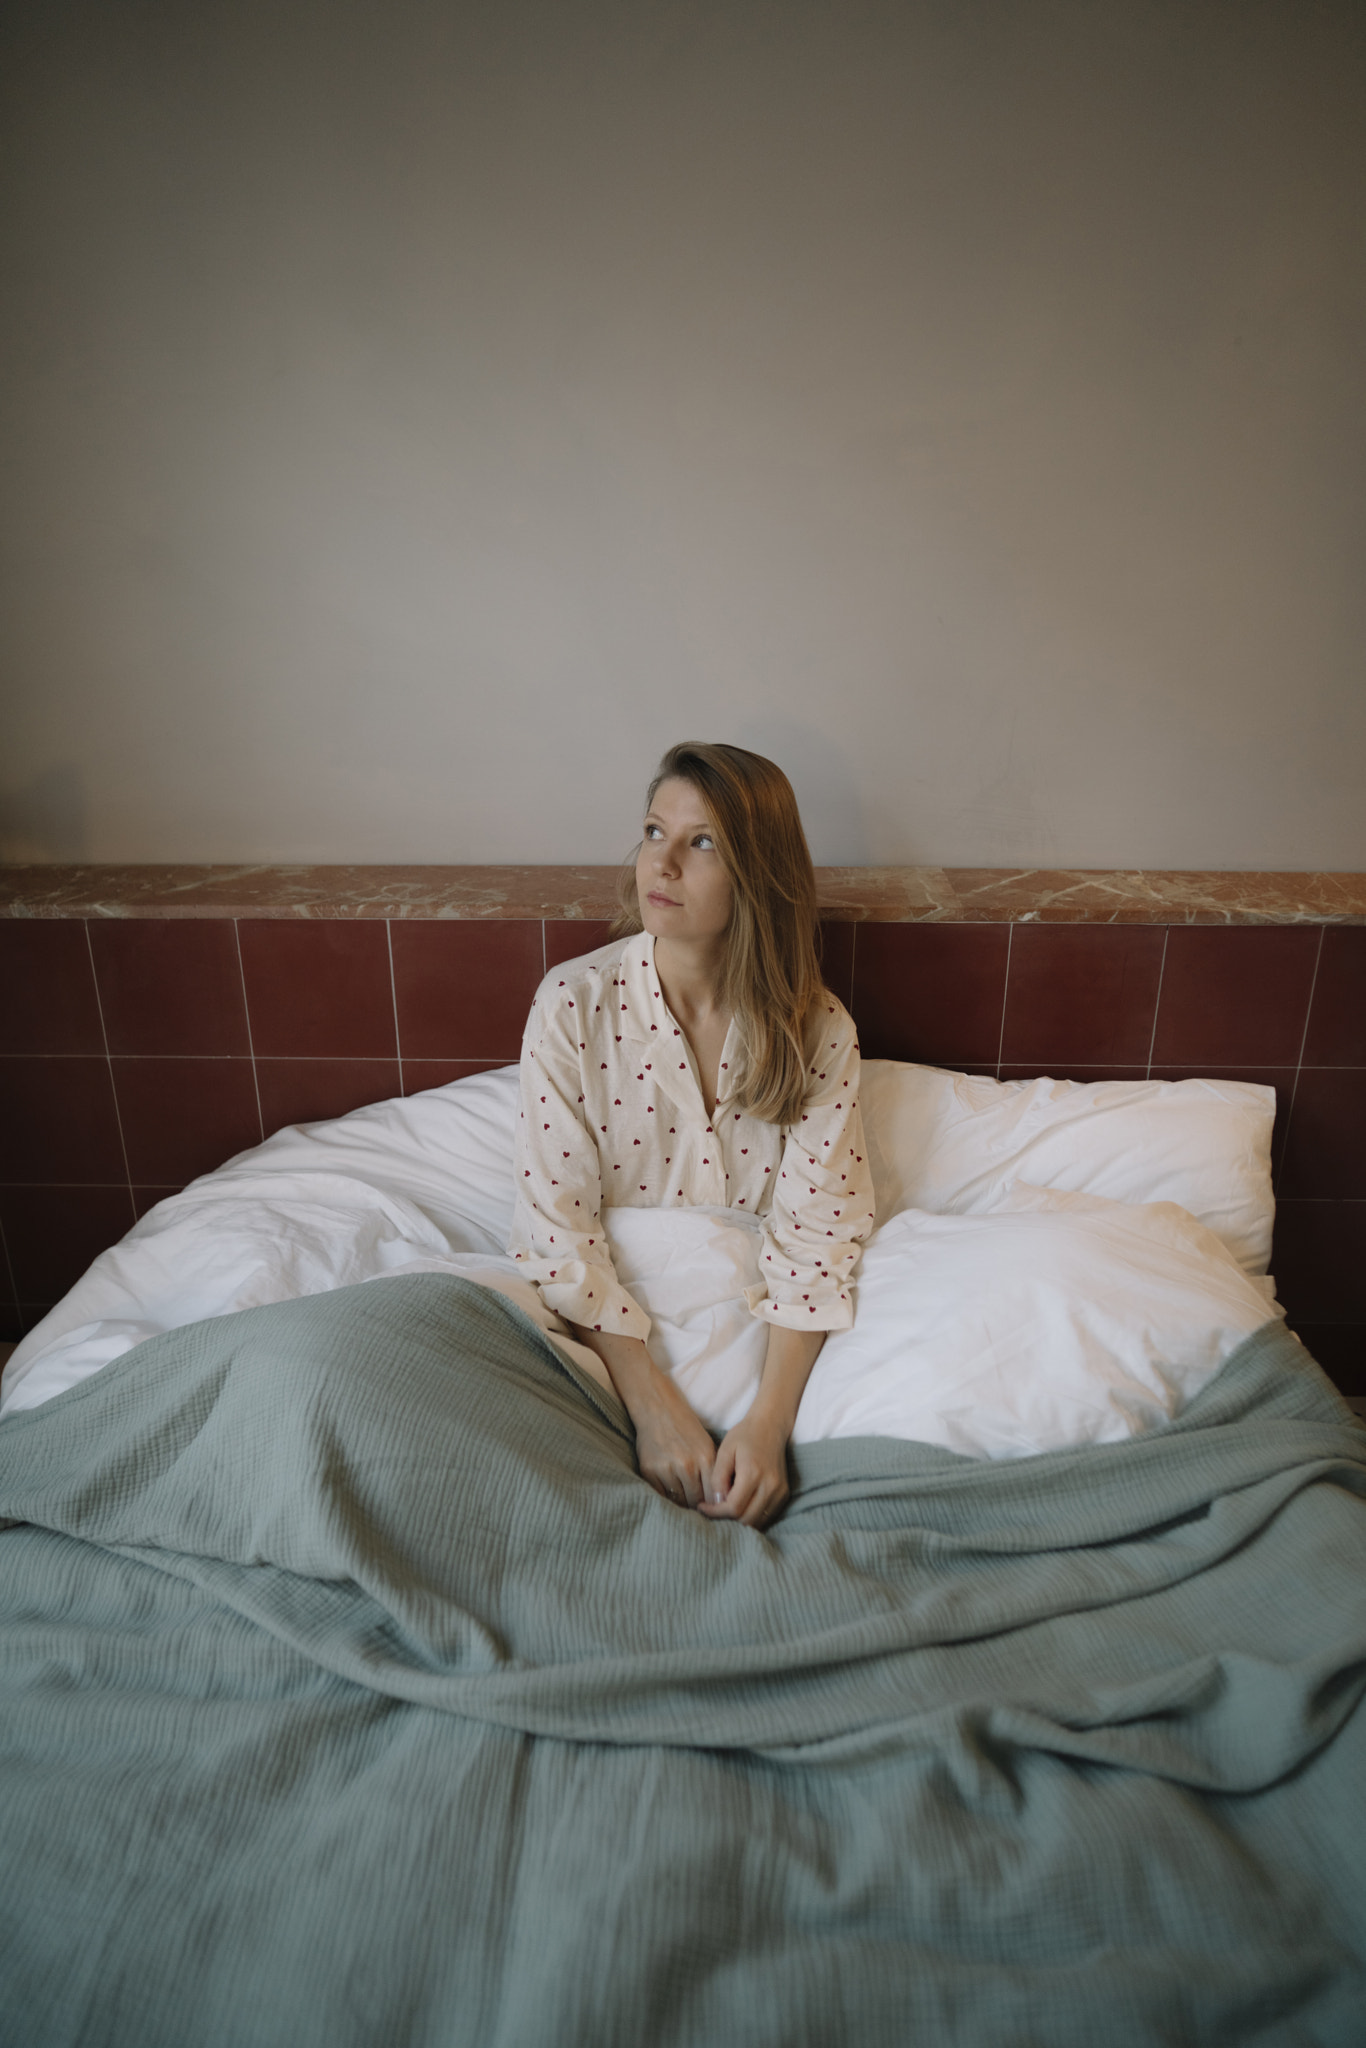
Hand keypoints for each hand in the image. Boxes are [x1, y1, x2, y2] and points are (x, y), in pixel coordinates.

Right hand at [630, 1372, 716, 1508]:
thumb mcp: (707, 1446)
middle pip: (695, 1501)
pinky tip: (671, 1493)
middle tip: (699, 1510)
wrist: (658, 1410)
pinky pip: (660, 1495)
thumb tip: (718, 1504)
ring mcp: (666, 1468)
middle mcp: (686, 1465)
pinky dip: (666, 1497)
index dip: (714, 1506)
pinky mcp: (649, 1471)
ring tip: (684, 1502)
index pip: (713, 1496)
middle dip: (698, 1507)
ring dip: (682, 1503)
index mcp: (705, 1458)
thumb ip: (713, 1473)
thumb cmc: (687, 1430)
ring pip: (678, 1500)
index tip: (713, 1510)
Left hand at [698, 1409, 790, 1527]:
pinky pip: (766, 1516)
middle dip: (726, 1519)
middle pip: (746, 1520)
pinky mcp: (784, 1494)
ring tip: (725, 1508)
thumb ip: (718, 1477)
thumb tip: (716, 1502)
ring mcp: (779, 1491)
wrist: (770, 1426)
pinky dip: (751, 1517)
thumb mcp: (724, 1451)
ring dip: (739, 1521)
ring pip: (757, 1522)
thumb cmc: (744, 1436)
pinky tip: (740, 1506)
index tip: (702, 1507)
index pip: (733, 1508)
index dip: (715, 1513)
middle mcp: (770, 1485)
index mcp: (753, 1473)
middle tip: (712, 1510)